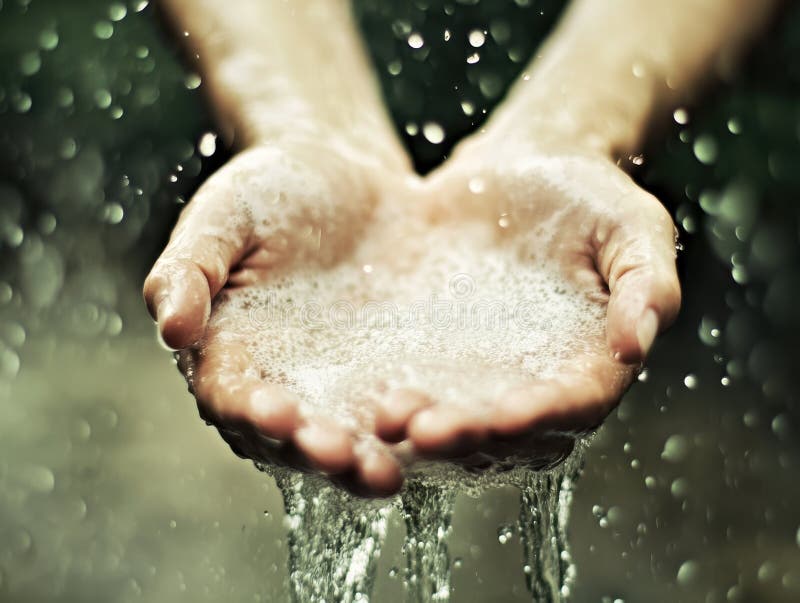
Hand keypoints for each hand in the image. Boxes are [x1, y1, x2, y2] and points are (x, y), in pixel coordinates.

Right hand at [144, 140, 414, 495]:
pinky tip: (439, 433)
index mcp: (229, 354)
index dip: (252, 414)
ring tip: (388, 474)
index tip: (277, 415)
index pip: (234, 398)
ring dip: (364, 462)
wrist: (342, 175)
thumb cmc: (268, 193)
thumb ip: (190, 269)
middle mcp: (284, 384)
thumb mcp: (223, 217)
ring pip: (350, 437)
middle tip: (342, 458)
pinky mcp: (390, 373)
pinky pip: (403, 407)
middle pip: (294, 438)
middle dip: (316, 452)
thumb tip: (172, 328)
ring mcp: (341, 383)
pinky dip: (416, 427)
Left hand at [377, 132, 680, 458]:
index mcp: (590, 366)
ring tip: (385, 419)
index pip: (572, 406)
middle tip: (424, 431)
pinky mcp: (433, 355)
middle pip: (503, 433)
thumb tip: (636, 345)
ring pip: (453, 422)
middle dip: (466, 437)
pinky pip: (414, 387)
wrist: (519, 170)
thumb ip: (646, 282)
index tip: (505, 416)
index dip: (540, 415)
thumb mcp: (632, 227)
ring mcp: (479, 376)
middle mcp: (533, 386)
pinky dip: (392, 400)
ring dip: (421, 431)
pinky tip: (360, 396)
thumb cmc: (589, 196)